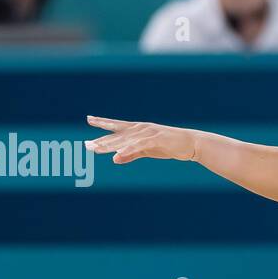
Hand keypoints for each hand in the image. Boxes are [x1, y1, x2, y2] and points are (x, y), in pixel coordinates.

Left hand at [84, 115, 201, 164]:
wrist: (190, 143)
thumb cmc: (169, 146)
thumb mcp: (147, 150)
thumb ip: (131, 154)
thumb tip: (115, 159)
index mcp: (138, 129)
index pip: (117, 125)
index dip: (103, 122)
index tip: (89, 119)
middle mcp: (140, 128)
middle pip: (117, 134)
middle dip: (101, 140)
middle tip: (86, 145)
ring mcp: (147, 133)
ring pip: (124, 140)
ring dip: (110, 145)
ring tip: (96, 149)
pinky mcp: (155, 139)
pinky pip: (138, 146)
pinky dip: (127, 150)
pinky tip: (116, 156)